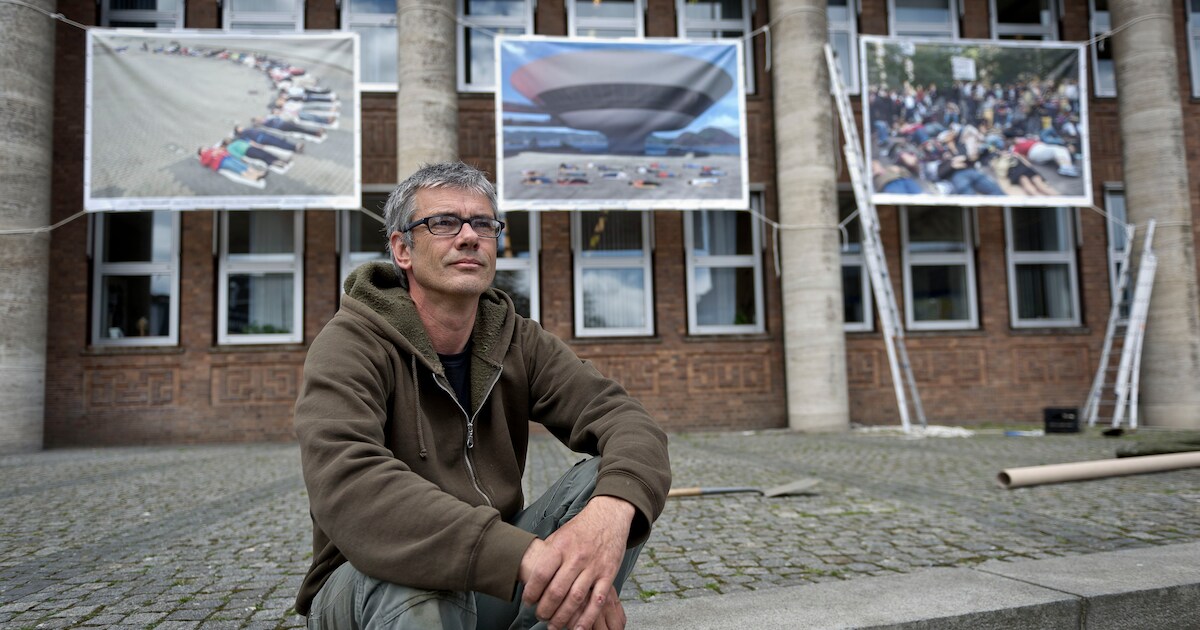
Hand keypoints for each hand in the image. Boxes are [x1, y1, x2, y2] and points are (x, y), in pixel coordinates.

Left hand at [518, 496, 634, 629]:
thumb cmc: (580, 528)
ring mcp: (593, 566)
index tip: (527, 602)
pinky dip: (587, 617)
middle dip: (545, 609)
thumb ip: (546, 555)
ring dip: (562, 617)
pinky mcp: (608, 574)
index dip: (531, 592)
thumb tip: (529, 574)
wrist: (608, 516)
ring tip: (553, 625)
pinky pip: (597, 600)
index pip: (541, 574)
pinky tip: (578, 629)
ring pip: (575, 599)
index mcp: (560, 547)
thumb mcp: (558, 536)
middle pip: (556, 591)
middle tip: (540, 616)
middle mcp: (576, 557)